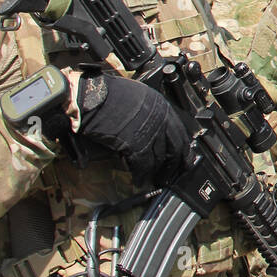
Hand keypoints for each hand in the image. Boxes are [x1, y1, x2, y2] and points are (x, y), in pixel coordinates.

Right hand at [74, 73, 188, 183]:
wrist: (92, 97)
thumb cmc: (108, 95)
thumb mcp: (139, 97)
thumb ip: (150, 113)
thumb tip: (154, 129)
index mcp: (162, 106)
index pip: (180, 131)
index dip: (182, 148)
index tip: (184, 158)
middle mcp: (161, 118)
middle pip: (175, 147)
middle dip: (175, 164)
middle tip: (172, 174)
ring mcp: (150, 132)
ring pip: (160, 158)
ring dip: (158, 173)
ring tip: (157, 181)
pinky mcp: (136, 144)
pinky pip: (144, 165)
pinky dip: (142, 176)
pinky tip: (140, 181)